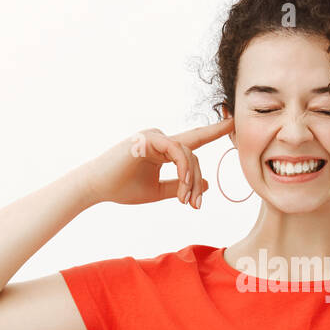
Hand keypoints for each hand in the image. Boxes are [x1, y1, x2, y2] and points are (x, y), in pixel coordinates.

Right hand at [81, 116, 232, 207]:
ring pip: (188, 154)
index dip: (214, 131)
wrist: (97, 188)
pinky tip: (183, 184)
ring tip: (186, 201)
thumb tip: (207, 184)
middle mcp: (160, 139)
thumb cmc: (123, 188)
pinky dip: (184, 168)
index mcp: (163, 149)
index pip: (193, 140)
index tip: (233, 123)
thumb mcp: (157, 191)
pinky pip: (177, 150)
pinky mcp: (149, 139)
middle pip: (193, 155)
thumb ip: (181, 186)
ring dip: (191, 180)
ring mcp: (154, 136)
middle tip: (194, 205)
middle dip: (197, 182)